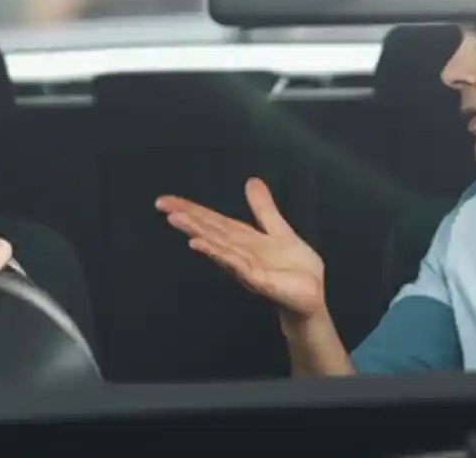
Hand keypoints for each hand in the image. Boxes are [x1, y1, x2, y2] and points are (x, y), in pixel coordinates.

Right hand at [156, 178, 326, 319]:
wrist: (312, 295)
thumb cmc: (293, 268)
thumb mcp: (277, 230)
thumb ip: (263, 208)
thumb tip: (250, 180)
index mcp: (241, 239)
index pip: (212, 221)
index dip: (190, 209)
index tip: (165, 200)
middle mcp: (238, 252)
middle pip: (210, 232)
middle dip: (188, 219)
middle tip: (163, 206)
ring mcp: (247, 267)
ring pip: (218, 247)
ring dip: (198, 233)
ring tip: (177, 220)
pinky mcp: (260, 281)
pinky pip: (238, 266)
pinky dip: (220, 254)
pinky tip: (203, 245)